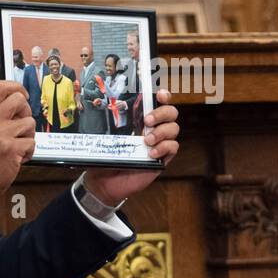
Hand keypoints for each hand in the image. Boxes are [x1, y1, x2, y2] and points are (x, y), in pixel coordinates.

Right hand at [0, 80, 34, 199]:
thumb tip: (17, 100)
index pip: (0, 86)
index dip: (16, 87)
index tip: (23, 95)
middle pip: (19, 100)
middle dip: (26, 112)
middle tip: (21, 125)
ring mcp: (1, 133)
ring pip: (29, 122)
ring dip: (28, 135)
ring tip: (17, 145)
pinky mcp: (12, 148)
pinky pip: (32, 142)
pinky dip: (28, 151)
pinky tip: (17, 157)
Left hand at [82, 89, 178, 204]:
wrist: (105, 183)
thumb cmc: (105, 157)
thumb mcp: (104, 138)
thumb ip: (108, 126)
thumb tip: (103, 111)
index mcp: (140, 120)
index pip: (158, 102)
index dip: (164, 95)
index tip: (160, 95)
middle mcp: (153, 128)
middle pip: (171, 112)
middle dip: (162, 113)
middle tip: (147, 121)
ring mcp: (159, 143)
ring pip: (174, 128)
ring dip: (161, 132)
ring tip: (146, 141)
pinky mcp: (162, 158)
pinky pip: (173, 147)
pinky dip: (164, 147)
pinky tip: (151, 153)